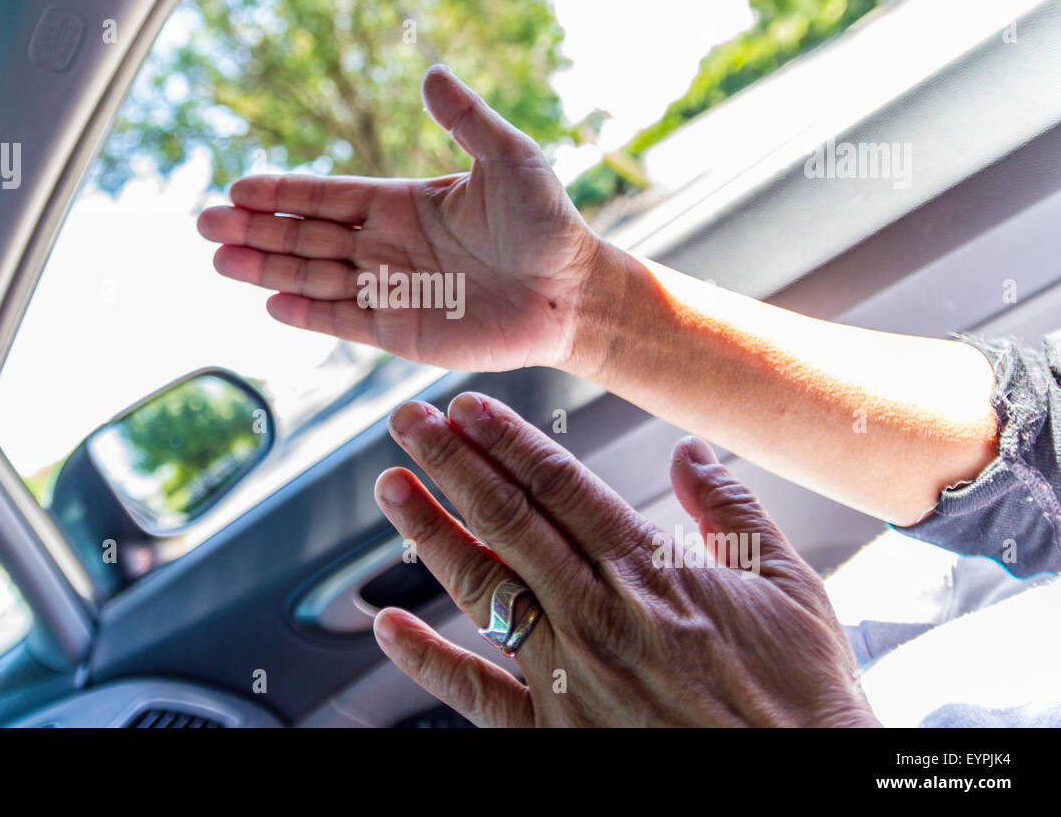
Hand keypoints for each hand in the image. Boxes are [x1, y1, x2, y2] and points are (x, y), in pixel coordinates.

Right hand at [196, 65, 603, 371]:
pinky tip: (270, 302)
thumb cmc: (548, 223)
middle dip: (256, 229)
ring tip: (220, 259)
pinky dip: (308, 314)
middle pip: (307, 236)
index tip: (237, 187)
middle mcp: (385, 245)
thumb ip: (467, 120)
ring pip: (314, 277)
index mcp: (402, 204)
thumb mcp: (509, 158)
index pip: (327, 196)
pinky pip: (344, 320)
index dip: (283, 193)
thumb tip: (429, 72)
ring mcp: (390, 290)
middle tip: (205, 222)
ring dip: (267, 269)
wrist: (573, 292)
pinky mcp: (401, 331)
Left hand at [371, 391, 878, 726]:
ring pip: (484, 589)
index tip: (467, 409)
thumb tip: (691, 451)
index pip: (561, 488)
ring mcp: (570, 678)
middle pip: (509, 522)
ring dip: (431, 532)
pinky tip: (384, 625)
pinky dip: (426, 660)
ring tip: (392, 487)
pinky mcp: (554, 736)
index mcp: (653, 574)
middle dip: (452, 464)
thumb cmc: (802, 701)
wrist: (804, 789)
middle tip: (409, 422)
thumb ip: (733, 510)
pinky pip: (476, 694)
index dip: (508, 441)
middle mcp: (600, 617)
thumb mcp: (791, 587)